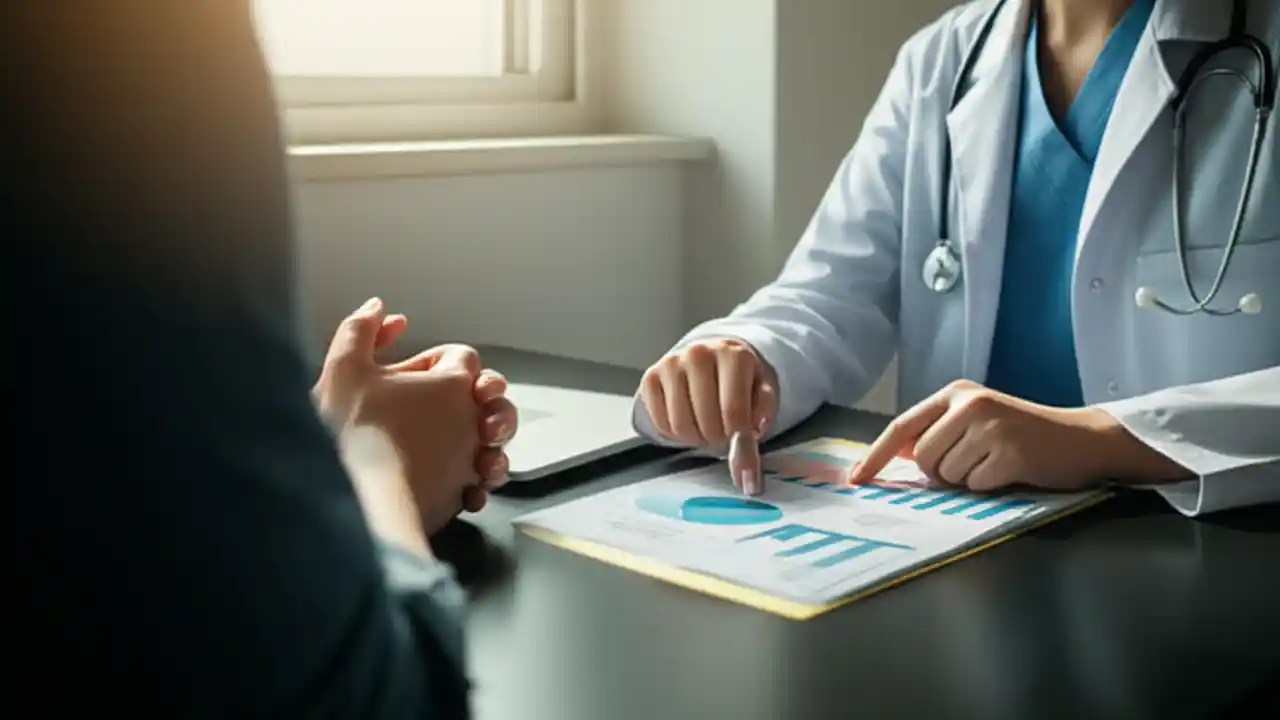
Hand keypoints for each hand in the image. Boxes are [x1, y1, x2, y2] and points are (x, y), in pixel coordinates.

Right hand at [314, 298, 517, 530]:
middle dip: (471, 401)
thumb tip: (378, 307)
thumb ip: (361, 330)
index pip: (463, 357)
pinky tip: (446, 483)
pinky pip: (478, 485)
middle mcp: (473, 421)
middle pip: (493, 400)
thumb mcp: (345, 367)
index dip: (435, 360)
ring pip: (493, 445)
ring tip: (442, 443)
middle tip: (438, 409)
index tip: (407, 376)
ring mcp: (471, 460)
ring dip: (475, 443)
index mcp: (454, 384)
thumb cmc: (350, 430)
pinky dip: (468, 483)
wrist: (356, 496)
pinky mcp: (460, 496)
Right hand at [640, 338, 777, 445]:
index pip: (733, 409)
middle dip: (719, 438)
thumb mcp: (762, 389)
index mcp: (732, 355)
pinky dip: (676, 433)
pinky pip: (661, 424)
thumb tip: (754, 432)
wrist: (712, 357)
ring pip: (681, 425)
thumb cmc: (738, 378)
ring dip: (697, 438)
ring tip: (706, 427)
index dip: (738, 440)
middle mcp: (699, 354)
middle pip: (707, 421)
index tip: (742, 457)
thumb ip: (764, 411)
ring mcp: (671, 364)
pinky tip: (688, 420)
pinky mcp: (650, 377)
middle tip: (724, 433)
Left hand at [848, 380, 1189, 491]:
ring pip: (947, 474)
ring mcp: (990, 426)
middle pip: (921, 458)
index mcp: (955, 394)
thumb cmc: (1023, 435)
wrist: (1082, 439)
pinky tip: (1011, 470)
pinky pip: (976, 485)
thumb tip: (889, 456)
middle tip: (973, 463)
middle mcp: (969, 404)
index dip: (874, 455)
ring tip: (996, 463)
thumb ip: (936, 432)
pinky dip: (990, 487)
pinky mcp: (1010, 451)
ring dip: (967, 480)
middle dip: (941, 472)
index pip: (901, 426)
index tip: (855, 479)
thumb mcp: (976, 421)